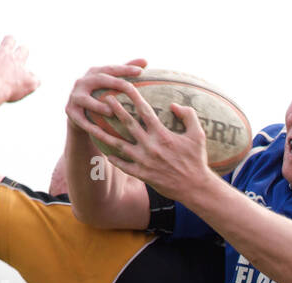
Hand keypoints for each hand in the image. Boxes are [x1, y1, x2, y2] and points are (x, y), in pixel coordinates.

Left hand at [0, 36, 38, 103]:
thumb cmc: (10, 88)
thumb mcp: (29, 86)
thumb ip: (35, 80)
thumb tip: (36, 78)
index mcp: (16, 59)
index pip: (23, 49)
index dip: (23, 51)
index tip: (23, 53)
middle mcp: (3, 53)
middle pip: (8, 40)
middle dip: (10, 40)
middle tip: (10, 43)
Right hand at [64, 59, 145, 134]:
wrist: (79, 114)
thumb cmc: (100, 96)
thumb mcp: (111, 84)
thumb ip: (125, 72)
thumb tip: (145, 60)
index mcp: (93, 73)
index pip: (111, 68)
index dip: (125, 69)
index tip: (141, 71)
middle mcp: (82, 82)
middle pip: (99, 80)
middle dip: (114, 83)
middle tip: (130, 88)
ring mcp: (74, 97)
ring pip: (86, 100)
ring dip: (97, 106)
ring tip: (111, 112)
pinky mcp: (70, 112)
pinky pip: (82, 121)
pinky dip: (92, 128)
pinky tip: (103, 134)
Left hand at [76, 91, 215, 199]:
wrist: (195, 187)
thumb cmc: (197, 160)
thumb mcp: (198, 135)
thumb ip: (188, 115)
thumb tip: (173, 105)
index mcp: (162, 135)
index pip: (144, 110)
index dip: (133, 96)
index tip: (124, 86)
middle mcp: (150, 146)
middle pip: (127, 124)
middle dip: (115, 110)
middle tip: (103, 98)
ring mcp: (144, 161)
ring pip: (119, 145)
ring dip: (105, 134)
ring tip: (94, 126)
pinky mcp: (143, 175)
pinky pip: (124, 166)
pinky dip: (115, 160)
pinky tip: (107, 154)